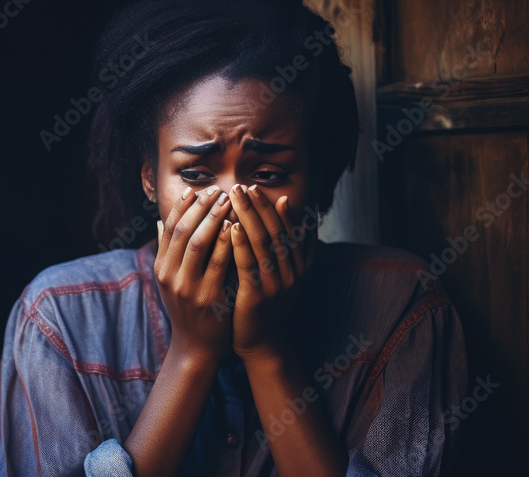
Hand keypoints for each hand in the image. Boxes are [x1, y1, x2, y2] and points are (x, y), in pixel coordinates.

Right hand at [154, 185, 234, 360]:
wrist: (197, 346)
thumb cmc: (189, 308)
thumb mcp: (171, 280)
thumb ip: (167, 251)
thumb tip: (160, 221)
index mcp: (161, 268)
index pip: (169, 228)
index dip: (182, 207)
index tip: (196, 190)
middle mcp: (169, 275)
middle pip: (182, 231)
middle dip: (200, 208)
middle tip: (217, 190)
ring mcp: (187, 287)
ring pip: (197, 243)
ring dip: (213, 218)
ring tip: (228, 201)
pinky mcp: (208, 297)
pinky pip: (217, 263)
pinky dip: (225, 242)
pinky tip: (235, 227)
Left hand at [228, 184, 309, 359]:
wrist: (264, 344)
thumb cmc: (266, 304)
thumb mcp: (280, 272)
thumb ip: (284, 243)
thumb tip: (286, 205)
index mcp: (298, 265)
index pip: (285, 228)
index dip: (270, 207)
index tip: (255, 187)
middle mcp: (292, 272)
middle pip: (275, 231)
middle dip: (258, 206)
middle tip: (242, 186)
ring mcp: (277, 285)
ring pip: (263, 244)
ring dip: (248, 217)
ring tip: (234, 197)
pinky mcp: (259, 297)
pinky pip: (250, 265)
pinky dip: (241, 244)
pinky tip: (231, 228)